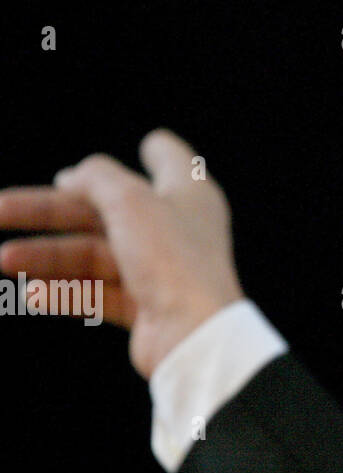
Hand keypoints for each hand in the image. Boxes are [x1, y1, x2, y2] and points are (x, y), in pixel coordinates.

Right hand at [0, 128, 244, 378]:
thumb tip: (73, 175)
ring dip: (50, 255)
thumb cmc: (172, 257)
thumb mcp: (130, 200)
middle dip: (49, 211)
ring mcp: (161, 269)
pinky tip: (34, 294)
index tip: (150, 141)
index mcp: (189, 194)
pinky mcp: (146, 306)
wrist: (193, 331)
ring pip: (96, 255)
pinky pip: (99, 292)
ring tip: (5, 259)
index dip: (159, 151)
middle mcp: (178, 228)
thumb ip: (97, 179)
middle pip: (105, 211)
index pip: (172, 163)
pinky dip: (68, 290)